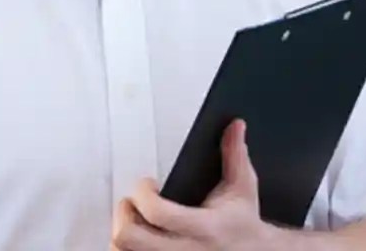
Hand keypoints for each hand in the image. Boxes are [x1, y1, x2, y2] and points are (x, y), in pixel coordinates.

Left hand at [111, 120, 283, 250]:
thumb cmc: (244, 225)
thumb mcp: (243, 188)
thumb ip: (235, 155)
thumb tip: (235, 126)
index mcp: (204, 228)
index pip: (156, 212)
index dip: (142, 193)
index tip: (148, 184)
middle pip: (129, 238)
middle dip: (124, 214)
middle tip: (132, 204)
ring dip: (121, 235)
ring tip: (135, 223)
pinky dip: (126, 250)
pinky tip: (138, 241)